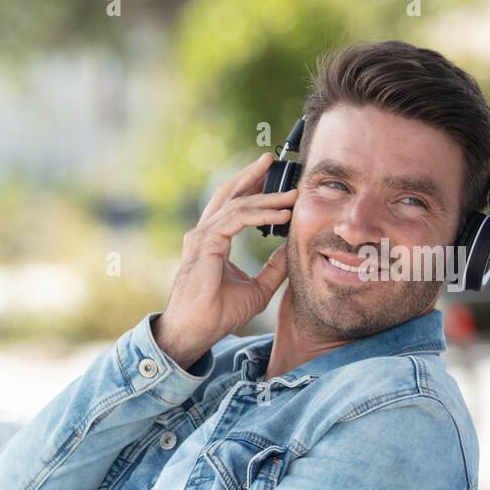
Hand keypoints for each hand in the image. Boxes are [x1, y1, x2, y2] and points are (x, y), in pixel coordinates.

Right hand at [153, 152, 296, 367]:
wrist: (197, 330)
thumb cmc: (218, 313)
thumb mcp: (257, 288)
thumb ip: (273, 268)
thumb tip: (292, 250)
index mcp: (212, 242)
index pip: (232, 206)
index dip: (252, 190)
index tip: (277, 184)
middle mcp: (203, 234)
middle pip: (228, 194)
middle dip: (251, 175)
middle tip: (272, 159)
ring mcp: (202, 237)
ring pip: (237, 204)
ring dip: (266, 196)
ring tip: (291, 194)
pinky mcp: (206, 244)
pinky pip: (236, 219)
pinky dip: (261, 214)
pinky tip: (281, 216)